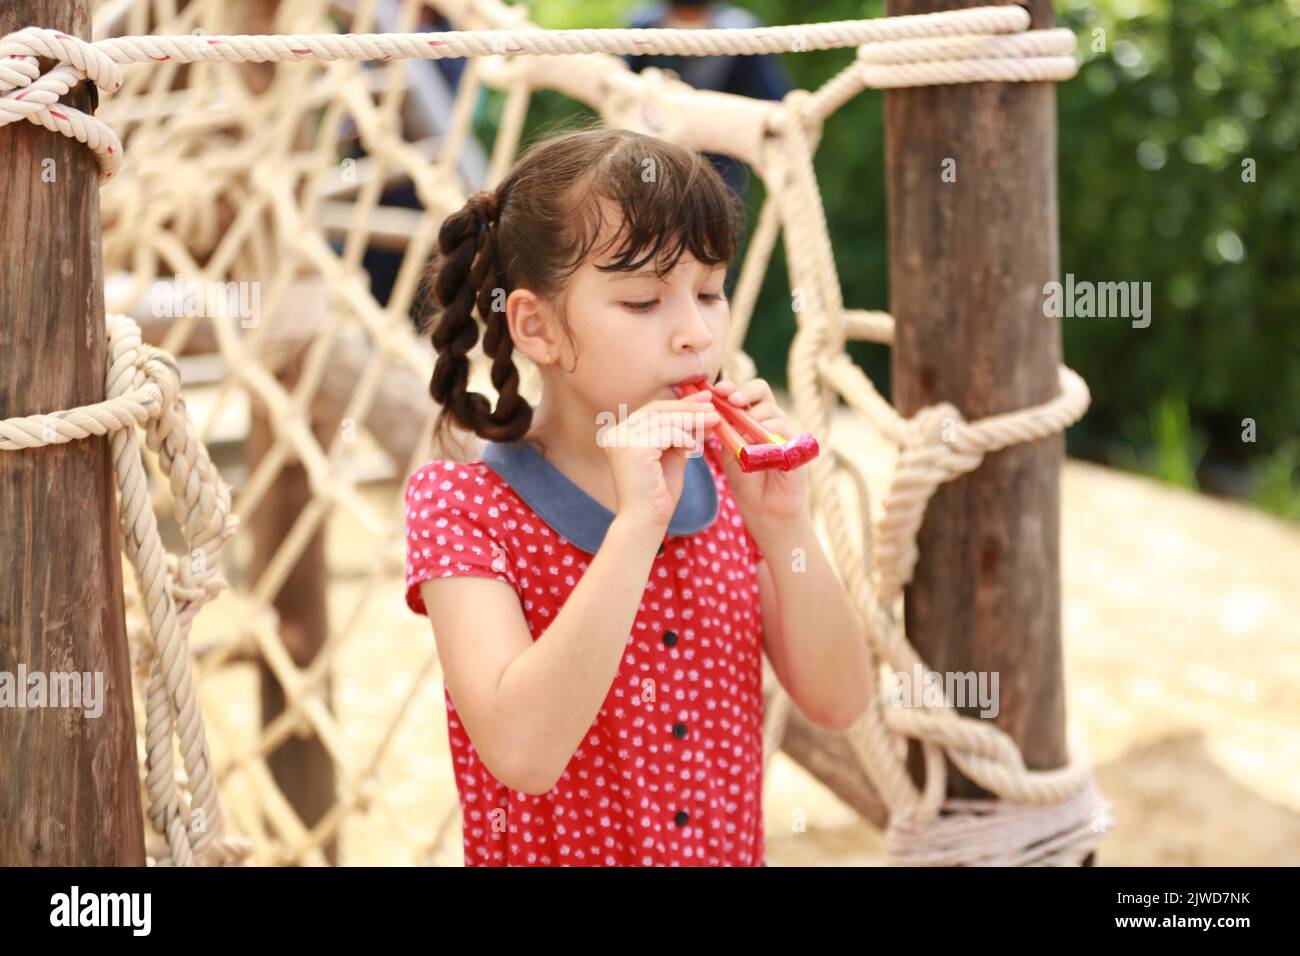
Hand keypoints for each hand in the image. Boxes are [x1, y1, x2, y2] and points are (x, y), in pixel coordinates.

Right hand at [601, 392, 719, 530]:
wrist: (646, 522)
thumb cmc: (658, 493)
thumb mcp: (670, 454)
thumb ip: (679, 433)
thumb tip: (699, 407)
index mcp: (620, 434)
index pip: (652, 410)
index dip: (679, 403)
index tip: (703, 399)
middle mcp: (615, 434)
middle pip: (657, 410)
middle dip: (688, 407)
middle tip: (712, 405)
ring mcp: (621, 440)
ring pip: (665, 419)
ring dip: (693, 419)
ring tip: (715, 421)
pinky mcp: (633, 449)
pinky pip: (668, 433)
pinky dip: (686, 438)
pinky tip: (697, 448)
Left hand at [710, 377, 808, 538]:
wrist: (765, 508)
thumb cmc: (746, 479)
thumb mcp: (730, 450)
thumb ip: (725, 429)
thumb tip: (708, 406)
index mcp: (756, 417)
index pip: (748, 391)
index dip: (734, 387)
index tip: (718, 390)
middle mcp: (773, 419)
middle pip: (762, 392)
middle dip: (744, 393)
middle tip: (732, 401)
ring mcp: (788, 432)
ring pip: (771, 413)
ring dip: (752, 422)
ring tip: (738, 437)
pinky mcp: (798, 449)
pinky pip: (785, 435)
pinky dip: (767, 440)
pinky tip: (754, 451)